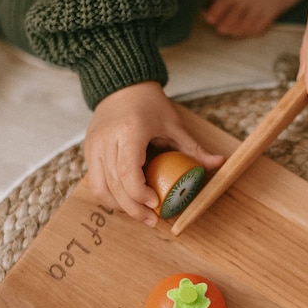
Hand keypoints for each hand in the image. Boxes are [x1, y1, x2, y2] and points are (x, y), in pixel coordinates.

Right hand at [84, 81, 225, 224]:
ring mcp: (94, 147)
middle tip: (152, 220)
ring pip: (100, 188)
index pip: (127, 171)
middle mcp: (107, 140)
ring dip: (119, 206)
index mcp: (129, 131)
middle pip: (114, 185)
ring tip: (140, 214)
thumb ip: (193, 148)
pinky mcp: (88, 152)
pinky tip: (127, 202)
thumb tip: (218, 164)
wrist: (121, 86)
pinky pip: (95, 183)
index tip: (156, 204)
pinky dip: (110, 196)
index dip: (140, 193)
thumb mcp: (173, 124)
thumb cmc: (149, 104)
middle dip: (133, 208)